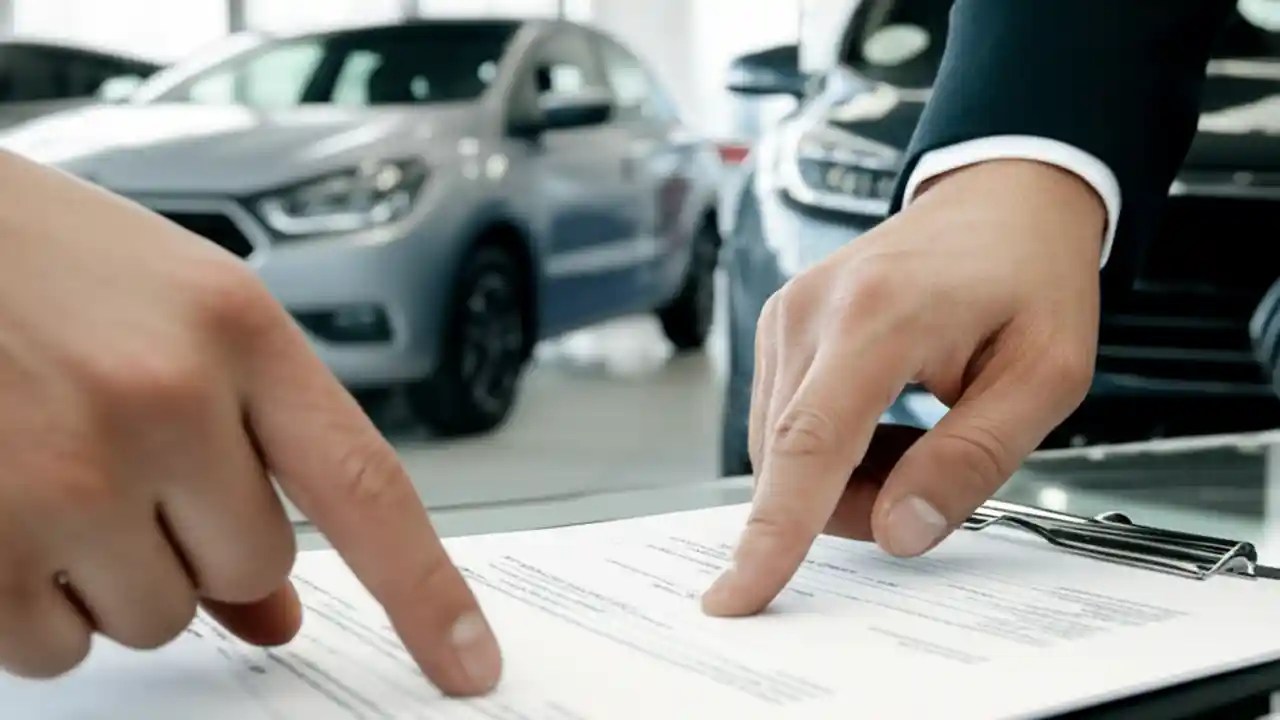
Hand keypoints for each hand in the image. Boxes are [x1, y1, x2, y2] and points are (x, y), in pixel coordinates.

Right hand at [0, 151, 499, 692]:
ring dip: (118, 579)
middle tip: (131, 465)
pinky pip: (54, 648)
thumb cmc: (37, 263)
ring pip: (159, 618)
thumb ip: (247, 451)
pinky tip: (9, 513)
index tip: (468, 662)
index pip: (365, 484)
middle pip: (256, 569)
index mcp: (235, 328)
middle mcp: (165, 397)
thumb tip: (281, 618)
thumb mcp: (169, 320)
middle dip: (204, 545)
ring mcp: (68, 470)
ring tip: (52, 472)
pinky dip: (37, 610)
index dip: (426, 590)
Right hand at [703, 160, 1103, 615]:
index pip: (810, 444)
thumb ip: (971, 460)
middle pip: (789, 460)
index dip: (775, 531)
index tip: (738, 595)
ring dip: (842, 476)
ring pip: (780, 448)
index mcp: (879, 317)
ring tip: (918, 438)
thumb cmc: (1029, 277)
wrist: (1000, 200)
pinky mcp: (781, 323)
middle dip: (849, 505)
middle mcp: (812, 311)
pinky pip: (783, 418)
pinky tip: (884, 419)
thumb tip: (899, 531)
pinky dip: (829, 445)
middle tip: (932, 485)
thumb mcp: (1043, 376)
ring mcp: (787, 313)